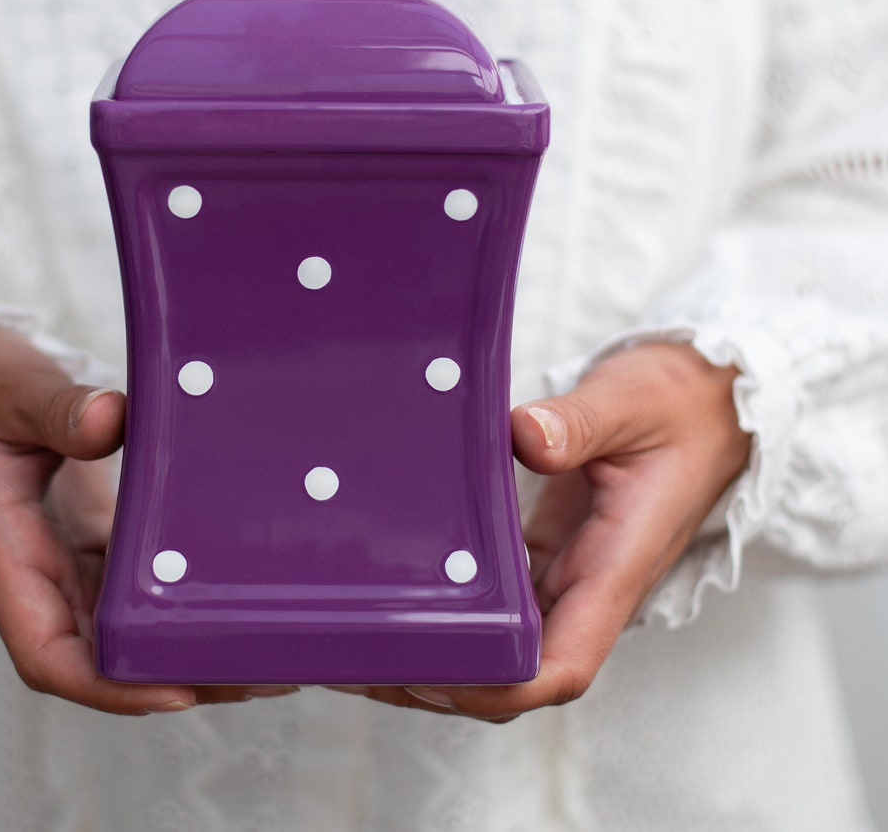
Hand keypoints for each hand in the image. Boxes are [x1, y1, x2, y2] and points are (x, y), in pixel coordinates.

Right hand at [0, 327, 293, 713]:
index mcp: (4, 552)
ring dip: (187, 645)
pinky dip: (180, 598)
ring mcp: (68, 561)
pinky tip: (237, 595)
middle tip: (260, 674)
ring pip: (125, 627)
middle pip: (102, 656)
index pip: (47, 653)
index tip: (176, 691)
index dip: (108, 686)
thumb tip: (110, 421)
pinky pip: (136, 584)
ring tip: (269, 648)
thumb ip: (55, 409)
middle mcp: (38, 573)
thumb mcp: (8, 391)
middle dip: (175, 676)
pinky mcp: (94, 539)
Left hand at [347, 342, 750, 721]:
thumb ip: (580, 423)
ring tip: (374, 640)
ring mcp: (570, 570)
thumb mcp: (631, 402)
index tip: (437, 675)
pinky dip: (462, 608)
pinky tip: (410, 595)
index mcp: (616, 565)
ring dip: (450, 652)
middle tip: (374, 660)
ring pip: (510, 641)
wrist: (710, 399)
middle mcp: (591, 583)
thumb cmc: (678, 403)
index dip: (501, 686)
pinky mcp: (553, 547)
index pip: (564, 664)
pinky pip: (507, 596)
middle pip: (523, 670)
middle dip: (453, 682)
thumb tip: (527, 437)